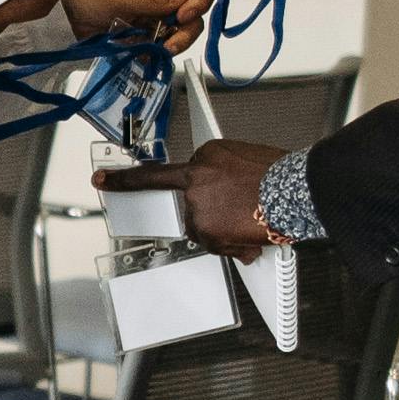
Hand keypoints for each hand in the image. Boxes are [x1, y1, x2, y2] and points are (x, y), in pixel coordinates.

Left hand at [0, 0, 205, 55]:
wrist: (60, 10)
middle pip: (193, 15)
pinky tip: (148, 57)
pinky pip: (158, 48)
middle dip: (188, 30)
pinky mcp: (139, 37)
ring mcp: (151, 19)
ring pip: (178, 34)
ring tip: (160, 51)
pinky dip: (157, 55)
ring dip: (174, 45)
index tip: (185, 14)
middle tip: (171, 43)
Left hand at [96, 136, 285, 255]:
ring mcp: (198, 206)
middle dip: (211, 209)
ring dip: (224, 227)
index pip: (156, 172)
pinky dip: (232, 242)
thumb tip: (222, 197)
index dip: (124, 180)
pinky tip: (249, 232)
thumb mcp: (244, 158)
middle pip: (191, 205)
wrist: (297, 190)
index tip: (101, 181)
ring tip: (251, 216)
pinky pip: (215, 242)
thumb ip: (222, 174)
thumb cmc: (280, 175)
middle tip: (240, 205)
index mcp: (204, 156)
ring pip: (203, 226)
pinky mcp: (206, 229)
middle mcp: (195, 180)